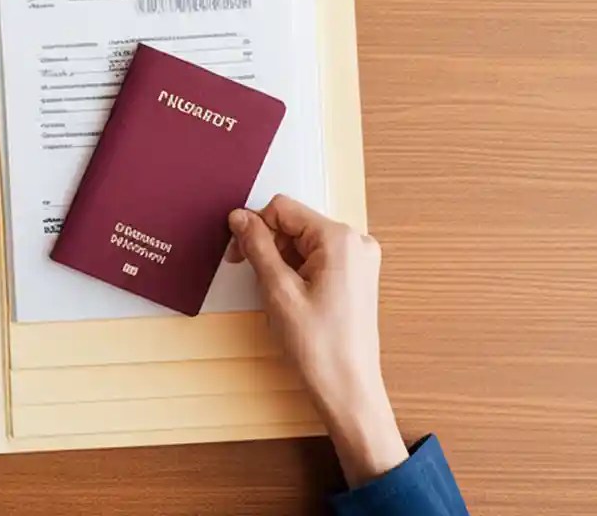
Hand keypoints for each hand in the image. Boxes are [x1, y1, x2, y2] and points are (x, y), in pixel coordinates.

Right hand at [225, 195, 406, 486]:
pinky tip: (291, 297)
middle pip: (294, 223)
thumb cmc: (320, 347)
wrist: (348, 388)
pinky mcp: (356, 276)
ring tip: (278, 295)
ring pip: (303, 242)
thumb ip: (257, 246)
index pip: (283, 209)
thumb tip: (240, 217)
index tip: (237, 254)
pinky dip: (296, 271)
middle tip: (254, 278)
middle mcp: (356, 243)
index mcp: (340, 239)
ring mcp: (359, 260)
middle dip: (268, 245)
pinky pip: (317, 258)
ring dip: (281, 261)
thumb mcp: (278, 290)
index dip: (254, 227)